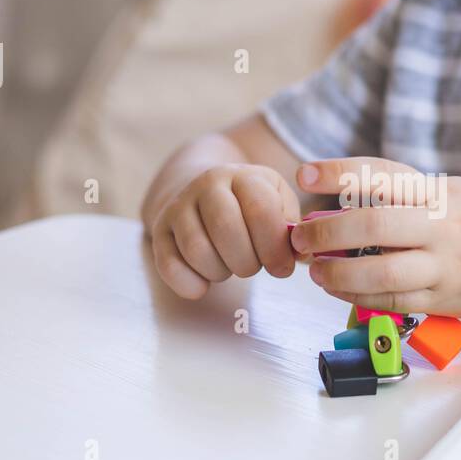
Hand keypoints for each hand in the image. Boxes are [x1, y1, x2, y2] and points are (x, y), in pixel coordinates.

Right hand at [149, 164, 300, 298]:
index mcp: (243, 176)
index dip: (275, 247)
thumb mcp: (277, 202)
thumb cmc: (250, 205)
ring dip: (220, 272)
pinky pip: (169, 265)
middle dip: (247, 262)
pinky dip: (191, 283)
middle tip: (254, 267)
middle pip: (226, 228)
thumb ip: (292, 226)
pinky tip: (204, 283)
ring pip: (196, 249)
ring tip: (229, 267)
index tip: (283, 268)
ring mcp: (179, 206)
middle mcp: (207, 184)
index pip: (260, 209)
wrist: (202, 189)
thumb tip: (300, 253)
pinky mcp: (160, 231)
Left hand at [289, 157, 460, 319]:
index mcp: (442, 193)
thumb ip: (409, 197)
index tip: (304, 175)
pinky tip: (341, 288)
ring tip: (315, 271)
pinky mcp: (447, 301)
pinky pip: (393, 300)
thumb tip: (345, 202)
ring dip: (337, 273)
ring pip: (380, 273)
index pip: (384, 174)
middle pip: (374, 226)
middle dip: (328, 233)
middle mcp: (445, 228)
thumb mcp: (458, 194)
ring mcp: (447, 268)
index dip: (339, 172)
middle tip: (302, 237)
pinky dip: (359, 295)